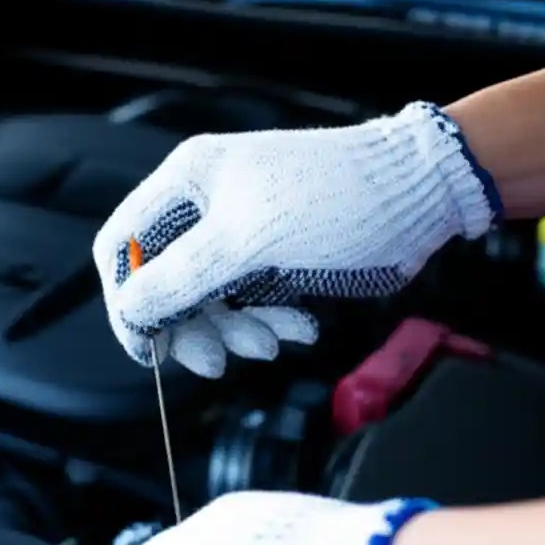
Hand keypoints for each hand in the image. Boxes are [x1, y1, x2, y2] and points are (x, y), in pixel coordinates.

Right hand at [94, 100, 500, 374]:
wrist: (421, 194)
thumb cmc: (337, 199)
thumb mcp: (246, 244)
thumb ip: (179, 279)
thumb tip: (129, 311)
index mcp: (186, 183)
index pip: (123, 245)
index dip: (127, 301)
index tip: (147, 347)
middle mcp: (206, 205)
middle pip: (165, 283)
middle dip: (193, 327)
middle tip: (218, 361)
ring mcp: (240, 232)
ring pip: (208, 301)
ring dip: (236, 331)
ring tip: (274, 341)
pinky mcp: (272, 257)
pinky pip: (247, 303)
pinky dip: (269, 322)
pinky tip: (299, 326)